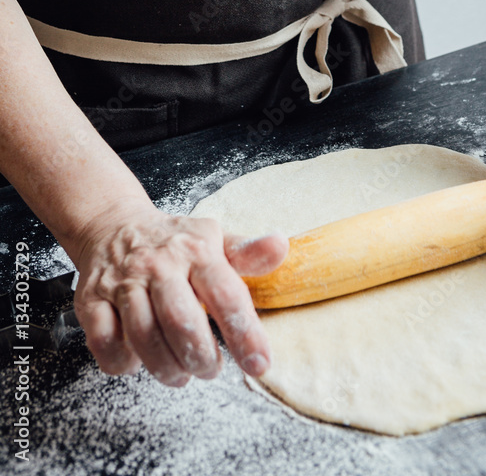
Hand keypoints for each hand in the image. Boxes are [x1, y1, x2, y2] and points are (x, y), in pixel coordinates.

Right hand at [73, 202, 288, 386]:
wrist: (113, 225)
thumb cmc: (174, 241)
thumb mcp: (214, 240)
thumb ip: (247, 252)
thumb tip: (281, 246)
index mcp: (197, 250)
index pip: (226, 294)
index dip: (245, 334)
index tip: (259, 364)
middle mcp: (159, 264)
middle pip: (182, 322)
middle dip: (201, 358)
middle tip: (211, 370)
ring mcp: (123, 282)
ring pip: (144, 337)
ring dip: (167, 367)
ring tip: (181, 373)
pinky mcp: (91, 299)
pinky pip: (106, 343)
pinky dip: (124, 363)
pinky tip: (138, 360)